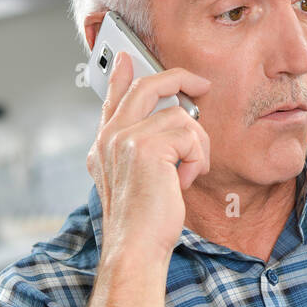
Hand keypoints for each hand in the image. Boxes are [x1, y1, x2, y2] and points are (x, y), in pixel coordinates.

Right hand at [87, 52, 211, 265]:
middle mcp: (110, 137)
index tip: (126, 58)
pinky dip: (198, 160)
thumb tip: (170, 122)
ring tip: (188, 174)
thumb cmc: (144, 221)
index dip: (121, 77)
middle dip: (179, 79)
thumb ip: (143, 150)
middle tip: (202, 84)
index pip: (113, 100)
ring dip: (197, 147)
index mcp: (105, 145)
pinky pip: (190, 135)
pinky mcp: (146, 147)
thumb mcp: (138, 180)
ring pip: (181, 116)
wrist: (135, 248)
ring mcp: (125, 139)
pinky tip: (185, 181)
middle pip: (146, 87)